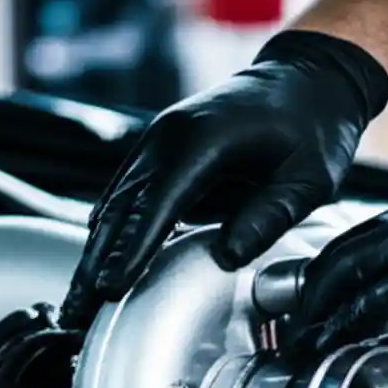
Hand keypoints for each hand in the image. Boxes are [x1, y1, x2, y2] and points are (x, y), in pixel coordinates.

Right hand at [59, 30, 387, 329]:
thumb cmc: (313, 124)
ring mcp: (158, 143)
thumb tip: (227, 256)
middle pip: (119, 209)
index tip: (110, 288)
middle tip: (74, 312)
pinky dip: (111, 233)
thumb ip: (269, 216)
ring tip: (78, 301)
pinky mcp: (160, 152)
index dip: (132, 251)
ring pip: (113, 205)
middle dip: (94, 263)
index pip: (157, 206)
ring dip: (95, 253)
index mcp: (203, 141)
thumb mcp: (310, 177)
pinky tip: (100, 265)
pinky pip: (126, 197)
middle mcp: (168, 138)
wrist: (306, 76)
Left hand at [295, 184, 387, 352]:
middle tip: (286, 332)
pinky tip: (333, 345)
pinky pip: (381, 298)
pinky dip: (350, 324)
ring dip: (318, 314)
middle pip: (342, 253)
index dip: (325, 278)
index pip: (358, 241)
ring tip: (298, 346)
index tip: (305, 311)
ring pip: (352, 274)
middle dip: (307, 296)